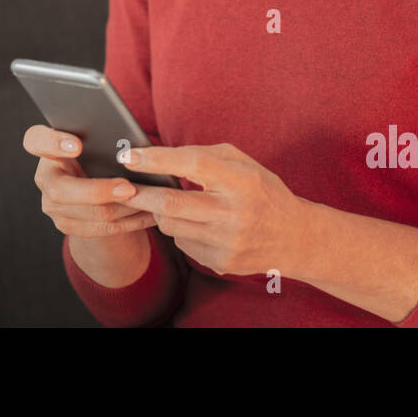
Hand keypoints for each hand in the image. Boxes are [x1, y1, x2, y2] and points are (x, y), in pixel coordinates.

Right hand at [22, 124, 157, 238]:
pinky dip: (129, 222)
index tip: (77, 145)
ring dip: (122, 209)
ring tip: (149, 201)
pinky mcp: (67, 225)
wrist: (97, 183)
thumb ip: (105, 139)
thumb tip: (133, 147)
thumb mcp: (99, 141)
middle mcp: (45, 177)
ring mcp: (52, 205)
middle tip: (129, 188)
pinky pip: (100, 229)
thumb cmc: (101, 150)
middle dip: (98, 191)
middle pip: (61, 190)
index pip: (36, 140)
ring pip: (87, 214)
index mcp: (47, 147)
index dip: (53, 143)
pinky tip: (150, 214)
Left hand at [120, 142, 309, 277]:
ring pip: (171, 225)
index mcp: (241, 180)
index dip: (156, 160)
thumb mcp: (242, 164)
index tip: (129, 156)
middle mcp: (234, 213)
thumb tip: (156, 156)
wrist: (294, 237)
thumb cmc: (262, 191)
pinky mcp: (221, 262)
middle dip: (140, 193)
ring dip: (159, 211)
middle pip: (171, 203)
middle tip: (123, 186)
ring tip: (164, 201)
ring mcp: (227, 242)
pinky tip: (193, 223)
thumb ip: (203, 156)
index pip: (192, 165)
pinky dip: (179, 229)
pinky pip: (182, 243)